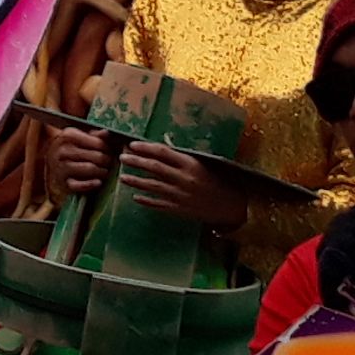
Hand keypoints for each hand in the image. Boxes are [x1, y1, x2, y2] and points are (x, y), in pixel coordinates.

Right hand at [48, 125, 111, 197]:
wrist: (50, 161)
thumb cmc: (70, 147)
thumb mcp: (79, 136)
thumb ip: (94, 135)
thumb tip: (107, 133)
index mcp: (68, 135)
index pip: (98, 143)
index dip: (108, 148)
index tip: (109, 151)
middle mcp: (63, 150)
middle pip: (97, 157)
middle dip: (107, 161)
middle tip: (109, 162)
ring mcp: (62, 167)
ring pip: (91, 169)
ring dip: (102, 172)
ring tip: (105, 171)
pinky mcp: (63, 182)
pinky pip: (81, 185)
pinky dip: (91, 184)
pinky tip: (98, 182)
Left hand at [115, 143, 262, 235]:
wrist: (233, 206)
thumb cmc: (219, 180)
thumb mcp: (203, 164)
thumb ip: (183, 157)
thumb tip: (161, 147)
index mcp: (190, 164)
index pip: (163, 152)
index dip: (145, 147)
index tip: (131, 145)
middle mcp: (184, 179)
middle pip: (154, 168)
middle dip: (135, 162)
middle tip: (121, 158)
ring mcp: (181, 195)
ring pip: (153, 186)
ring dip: (136, 181)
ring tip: (122, 177)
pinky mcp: (180, 210)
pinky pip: (159, 205)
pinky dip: (146, 201)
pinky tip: (136, 197)